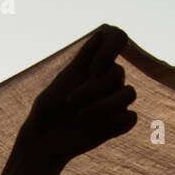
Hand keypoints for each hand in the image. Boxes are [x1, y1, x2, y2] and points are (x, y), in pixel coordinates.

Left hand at [15, 25, 136, 168]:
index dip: (110, 49)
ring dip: (104, 105)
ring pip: (129, 94)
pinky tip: (98, 126)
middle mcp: (109, 81)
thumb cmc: (49, 108)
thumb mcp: (62, 82)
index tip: (91, 69)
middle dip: (93, 88)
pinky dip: (117, 120)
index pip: (118, 39)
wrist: (44, 140)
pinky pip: (131, 118)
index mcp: (96, 64)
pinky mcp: (118, 124)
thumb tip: (100, 34)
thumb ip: (82, 60)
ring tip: (80, 115)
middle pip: (118, 74)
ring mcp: (115, 102)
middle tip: (70, 101)